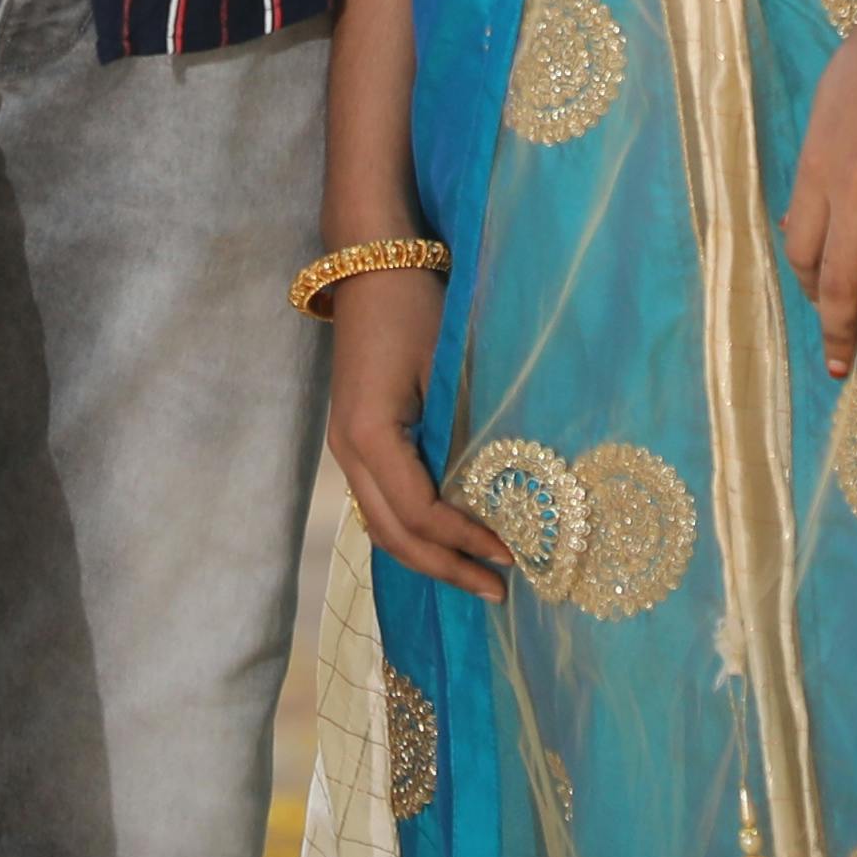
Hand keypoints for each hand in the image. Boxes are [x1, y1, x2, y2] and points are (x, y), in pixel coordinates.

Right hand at [324, 266, 512, 594]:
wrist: (369, 264)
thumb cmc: (415, 308)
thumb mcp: (445, 367)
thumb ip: (462, 431)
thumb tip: (500, 494)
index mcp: (370, 435)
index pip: (419, 512)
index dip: (464, 541)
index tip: (511, 554)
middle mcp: (349, 453)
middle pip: (394, 535)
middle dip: (446, 568)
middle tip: (498, 591)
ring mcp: (346, 450)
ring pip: (383, 527)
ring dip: (428, 558)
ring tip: (476, 578)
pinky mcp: (355, 442)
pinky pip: (382, 504)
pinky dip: (414, 532)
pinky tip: (447, 543)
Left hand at [778, 0, 856, 375]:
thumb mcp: (827, 106)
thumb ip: (818, 163)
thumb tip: (804, 210)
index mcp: (819, 169)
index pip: (800, 248)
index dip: (807, 288)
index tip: (821, 309)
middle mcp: (854, 190)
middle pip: (839, 279)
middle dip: (839, 332)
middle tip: (844, 369)